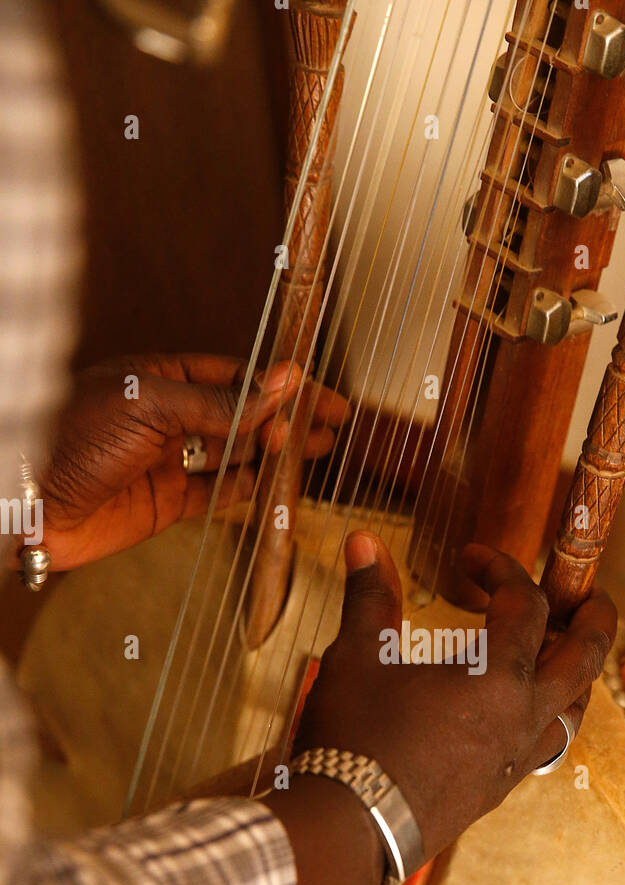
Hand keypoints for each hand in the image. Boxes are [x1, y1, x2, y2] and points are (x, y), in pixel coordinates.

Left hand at [33, 353, 349, 568]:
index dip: (279, 384)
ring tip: (318, 450)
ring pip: (237, 455)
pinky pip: (220, 495)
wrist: (28, 500)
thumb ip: (224, 401)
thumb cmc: (71, 437)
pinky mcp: (167, 505)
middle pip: (242, 416)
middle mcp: (168, 419)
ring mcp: (169, 462)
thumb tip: (282, 382)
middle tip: (332, 423)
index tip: (318, 390)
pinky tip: (280, 484)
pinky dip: (252, 490)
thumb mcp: (153, 405)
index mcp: (160, 380)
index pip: (235, 376)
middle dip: (287, 419)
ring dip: (277, 453)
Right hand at [268, 530, 616, 884]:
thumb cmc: (353, 738)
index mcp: (496, 677)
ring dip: (577, 673)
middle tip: (594, 597)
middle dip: (596, 619)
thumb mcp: (355, 657)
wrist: (350, 828)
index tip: (472, 558)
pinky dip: (548, 715)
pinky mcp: (500, 789)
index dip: (503, 570)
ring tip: (563, 652)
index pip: (525, 605)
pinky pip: (547, 745)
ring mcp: (516, 759)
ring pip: (574, 709)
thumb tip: (362, 540)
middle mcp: (521, 717)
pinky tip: (522, 710)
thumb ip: (371, 596)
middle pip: (584, 658)